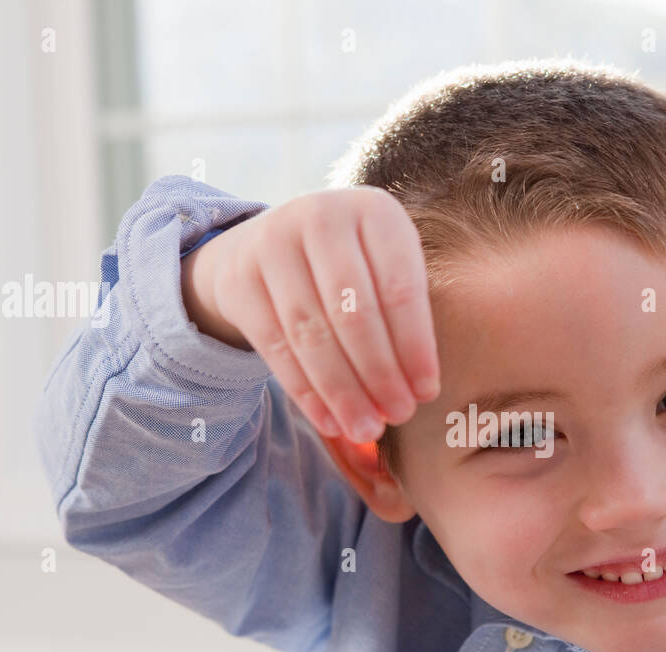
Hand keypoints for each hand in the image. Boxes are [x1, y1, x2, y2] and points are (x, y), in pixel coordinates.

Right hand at [181, 186, 440, 442]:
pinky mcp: (238, 277)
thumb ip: (404, 315)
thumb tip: (419, 392)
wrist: (272, 242)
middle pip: (353, 312)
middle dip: (379, 374)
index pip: (399, 287)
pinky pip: (276, 346)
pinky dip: (305, 391)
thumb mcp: (385, 266)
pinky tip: (329, 421)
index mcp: (374, 211)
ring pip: (312, 334)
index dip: (415, 346)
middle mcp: (320, 216)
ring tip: (366, 428)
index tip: (427, 393)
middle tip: (398, 415)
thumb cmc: (353, 265)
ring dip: (343, 390)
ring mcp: (272, 242)